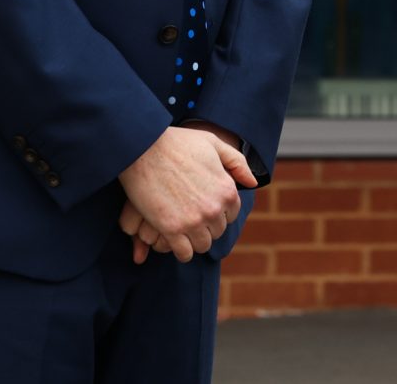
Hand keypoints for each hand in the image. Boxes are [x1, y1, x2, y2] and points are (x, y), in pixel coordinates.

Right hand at [117, 127, 256, 262]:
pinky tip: (174, 239)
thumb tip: (253, 182)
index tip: (204, 206)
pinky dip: (181, 250)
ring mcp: (193, 220)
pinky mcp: (172, 229)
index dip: (218, 211)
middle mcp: (214, 208)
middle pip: (217, 231)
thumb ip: (237, 162)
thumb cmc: (177, 143)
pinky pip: (184, 253)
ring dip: (194, 240)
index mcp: (227, 189)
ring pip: (202, 245)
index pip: (231, 214)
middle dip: (206, 225)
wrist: (143, 147)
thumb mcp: (212, 143)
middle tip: (190, 215)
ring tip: (182, 229)